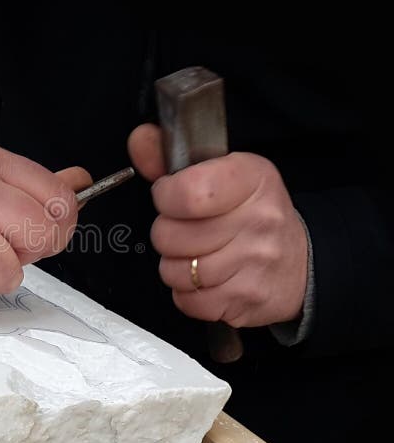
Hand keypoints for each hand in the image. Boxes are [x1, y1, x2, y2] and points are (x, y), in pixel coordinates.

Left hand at [128, 124, 307, 326]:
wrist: (302, 261)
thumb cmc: (252, 213)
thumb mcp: (220, 172)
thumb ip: (171, 158)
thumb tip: (140, 140)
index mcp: (251, 178)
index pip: (186, 193)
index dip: (165, 197)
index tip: (172, 197)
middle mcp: (259, 219)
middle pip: (169, 236)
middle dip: (168, 235)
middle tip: (189, 230)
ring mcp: (255, 263)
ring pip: (175, 272)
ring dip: (176, 267)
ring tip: (198, 255)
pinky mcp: (248, 300)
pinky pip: (188, 302)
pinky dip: (189, 294)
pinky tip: (208, 279)